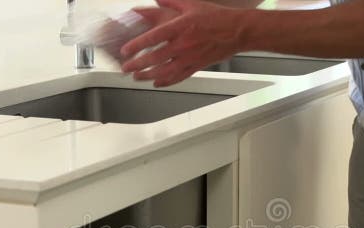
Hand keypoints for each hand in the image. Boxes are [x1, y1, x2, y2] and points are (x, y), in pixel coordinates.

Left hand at [120, 0, 248, 86]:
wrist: (237, 31)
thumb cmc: (217, 18)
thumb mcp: (192, 4)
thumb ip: (171, 1)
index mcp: (180, 27)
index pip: (153, 38)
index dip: (137, 45)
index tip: (126, 50)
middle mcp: (183, 45)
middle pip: (155, 58)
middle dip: (137, 65)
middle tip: (126, 68)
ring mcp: (190, 58)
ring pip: (165, 71)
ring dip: (148, 76)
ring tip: (137, 77)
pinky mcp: (197, 66)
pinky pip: (179, 77)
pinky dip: (166, 82)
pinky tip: (157, 83)